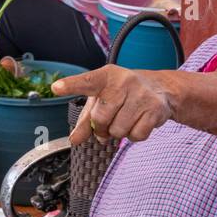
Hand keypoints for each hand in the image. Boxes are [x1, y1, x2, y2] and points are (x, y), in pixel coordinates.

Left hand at [52, 65, 174, 144]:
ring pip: (118, 131)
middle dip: (102, 129)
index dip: (71, 85)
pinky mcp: (154, 109)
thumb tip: (74, 140)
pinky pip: (136, 136)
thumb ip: (86, 121)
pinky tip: (138, 123)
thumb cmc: (123, 95)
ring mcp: (141, 95)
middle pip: (100, 119)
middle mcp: (124, 82)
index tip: (55, 88)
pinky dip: (135, 136)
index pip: (87, 82)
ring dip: (119, 133)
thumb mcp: (102, 101)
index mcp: (106, 76)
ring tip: (126, 120)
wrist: (160, 89)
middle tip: (108, 124)